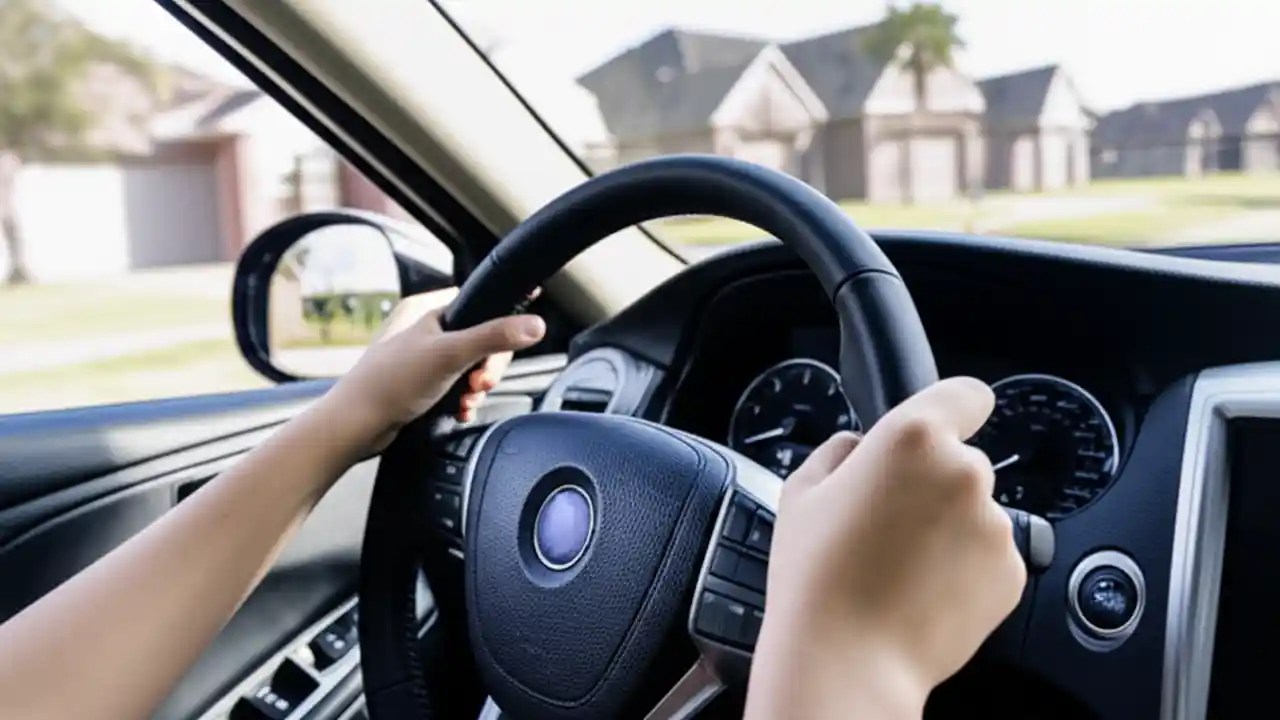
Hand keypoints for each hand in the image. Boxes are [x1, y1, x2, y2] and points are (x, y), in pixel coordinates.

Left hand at [321, 288, 545, 455]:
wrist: (356, 425)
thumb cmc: (391, 383)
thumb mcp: (451, 354)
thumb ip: (495, 336)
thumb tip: (535, 324)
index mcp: (431, 310)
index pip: (483, 307)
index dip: (500, 330)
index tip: (505, 349)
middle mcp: (428, 331)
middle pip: (482, 342)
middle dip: (488, 368)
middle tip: (481, 383)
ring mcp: (425, 358)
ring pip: (471, 368)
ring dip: (476, 389)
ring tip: (467, 401)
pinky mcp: (423, 384)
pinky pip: (457, 388)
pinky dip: (463, 400)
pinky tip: (460, 411)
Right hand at [746, 378, 1025, 718]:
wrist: (848, 659)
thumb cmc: (817, 577)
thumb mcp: (802, 492)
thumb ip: (840, 451)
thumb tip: (860, 447)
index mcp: (913, 438)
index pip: (966, 394)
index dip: (952, 409)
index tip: (943, 427)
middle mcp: (965, 472)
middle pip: (962, 462)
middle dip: (934, 484)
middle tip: (889, 523)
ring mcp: (994, 525)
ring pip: (975, 513)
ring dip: (950, 529)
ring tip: (901, 566)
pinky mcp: (1011, 573)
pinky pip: (989, 556)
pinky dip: (965, 569)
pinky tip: (922, 590)